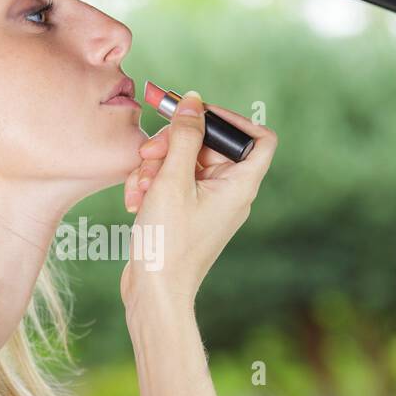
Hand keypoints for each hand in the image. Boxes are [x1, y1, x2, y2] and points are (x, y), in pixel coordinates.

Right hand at [120, 91, 277, 310]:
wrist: (154, 293)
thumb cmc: (168, 242)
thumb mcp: (172, 181)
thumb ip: (185, 136)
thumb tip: (193, 101)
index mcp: (240, 185)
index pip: (260, 138)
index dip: (232, 120)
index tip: (197, 115)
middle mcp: (230, 194)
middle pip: (210, 146)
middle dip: (174, 144)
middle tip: (148, 153)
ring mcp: (209, 205)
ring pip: (186, 164)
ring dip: (157, 166)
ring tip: (138, 186)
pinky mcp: (188, 215)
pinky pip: (174, 185)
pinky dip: (154, 185)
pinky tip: (135, 200)